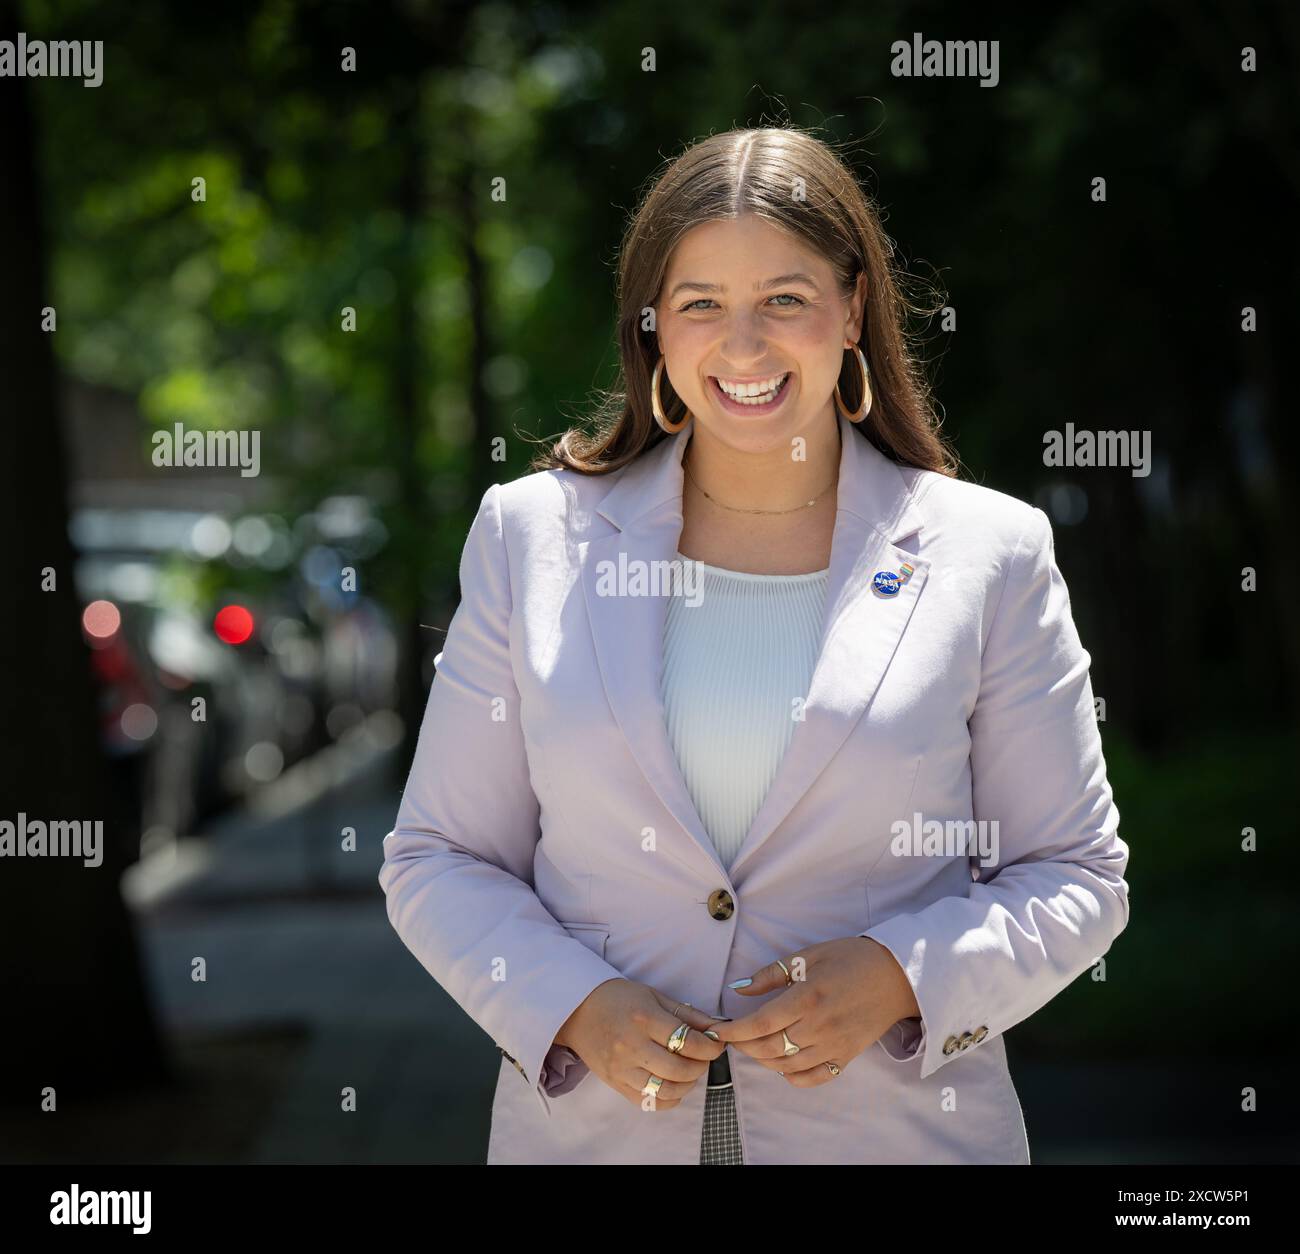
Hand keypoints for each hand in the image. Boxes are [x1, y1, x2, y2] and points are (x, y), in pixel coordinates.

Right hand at [553, 979, 726, 1108]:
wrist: (577, 1009)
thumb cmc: (619, 998)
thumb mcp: (653, 996)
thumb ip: (687, 1014)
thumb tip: (717, 1027)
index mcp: (644, 1019)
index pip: (687, 1041)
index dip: (710, 1046)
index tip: (716, 1044)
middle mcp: (632, 1046)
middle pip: (679, 1070)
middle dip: (701, 1066)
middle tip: (704, 1058)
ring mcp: (622, 1068)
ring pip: (666, 1090)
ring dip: (687, 1084)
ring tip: (689, 1072)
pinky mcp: (615, 1083)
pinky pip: (648, 1103)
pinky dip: (668, 1099)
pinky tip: (672, 1085)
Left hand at [707, 937, 920, 1086]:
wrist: (897, 975)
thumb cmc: (850, 958)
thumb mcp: (808, 955)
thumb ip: (771, 974)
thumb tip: (737, 989)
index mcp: (806, 997)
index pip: (760, 1024)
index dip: (734, 1032)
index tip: (717, 1032)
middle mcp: (818, 1026)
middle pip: (768, 1048)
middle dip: (742, 1046)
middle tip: (731, 1037)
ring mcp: (834, 1045)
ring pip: (786, 1066)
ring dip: (763, 1060)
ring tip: (753, 1046)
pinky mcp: (847, 1057)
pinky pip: (813, 1077)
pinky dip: (791, 1076)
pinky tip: (782, 1063)